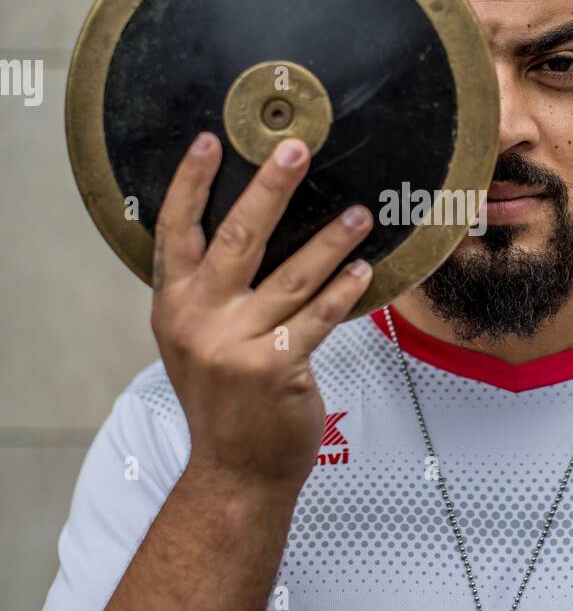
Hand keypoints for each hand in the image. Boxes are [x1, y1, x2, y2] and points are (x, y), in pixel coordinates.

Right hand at [150, 131, 373, 494]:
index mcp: (173, 304)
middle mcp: (197, 319)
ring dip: (328, 240)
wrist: (235, 470)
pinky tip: (362, 271)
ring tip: (359, 214)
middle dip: (268, 188)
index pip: (175, 230)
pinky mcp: (274, 367)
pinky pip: (316, 317)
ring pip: (290, 276)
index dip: (190, 182)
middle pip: (236, 238)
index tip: (209, 140)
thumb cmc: (225, 398)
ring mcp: (234, 344)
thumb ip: (209, 292)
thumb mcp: (196, 340)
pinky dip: (341, 292)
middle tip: (296, 150)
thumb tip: (251, 227)